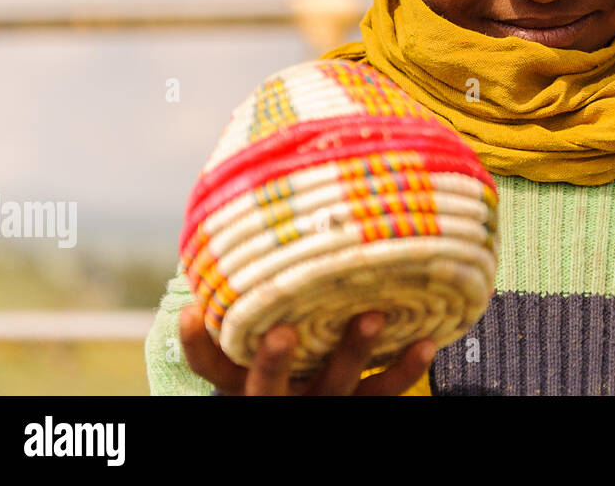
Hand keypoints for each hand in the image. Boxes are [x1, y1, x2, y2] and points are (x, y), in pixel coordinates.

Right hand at [178, 302, 436, 394]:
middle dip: (274, 361)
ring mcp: (321, 401)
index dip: (197, 345)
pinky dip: (405, 367)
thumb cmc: (285, 344)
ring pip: (336, 386)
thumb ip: (254, 289)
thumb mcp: (261, 329)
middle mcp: (280, 394)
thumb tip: (237, 213)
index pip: (213, 366)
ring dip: (353, 352)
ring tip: (373, 316)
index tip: (188, 314)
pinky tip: (426, 341)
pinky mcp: (360, 403)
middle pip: (269, 386)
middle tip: (282, 333)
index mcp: (246, 377)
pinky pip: (384, 390)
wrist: (308, 399)